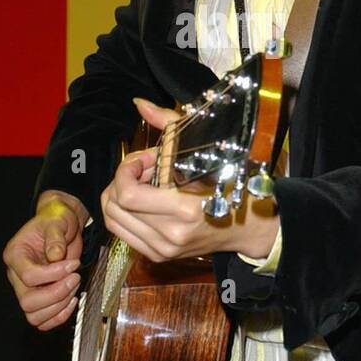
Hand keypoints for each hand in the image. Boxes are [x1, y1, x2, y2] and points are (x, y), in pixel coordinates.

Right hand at [3, 191, 85, 331]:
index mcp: (15, 255)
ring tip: (74, 286)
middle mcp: (17, 275)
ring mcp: (26, 289)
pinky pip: (42, 320)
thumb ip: (55, 237)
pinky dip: (59, 316)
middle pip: (28, 302)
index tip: (72, 264)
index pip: (29, 276)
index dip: (53, 275)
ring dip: (59, 306)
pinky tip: (72, 300)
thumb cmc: (56, 221)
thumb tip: (55, 255)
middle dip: (56, 293)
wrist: (62, 226)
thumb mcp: (57, 221)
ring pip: (34, 315)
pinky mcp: (39, 298)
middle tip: (75, 277)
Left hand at [98, 96, 279, 263]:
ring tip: (142, 184)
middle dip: (121, 180)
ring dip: (119, 196)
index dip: (126, 171)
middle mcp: (171, 235)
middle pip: (114, 206)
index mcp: (185, 211)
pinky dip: (124, 213)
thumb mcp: (204, 149)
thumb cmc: (229, 183)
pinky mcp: (158, 256)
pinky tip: (142, 200)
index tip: (142, 159)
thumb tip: (139, 104)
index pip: (128, 195)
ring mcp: (163, 250)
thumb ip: (169, 123)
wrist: (247, 226)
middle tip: (141, 169)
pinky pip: (122, 233)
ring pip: (113, 220)